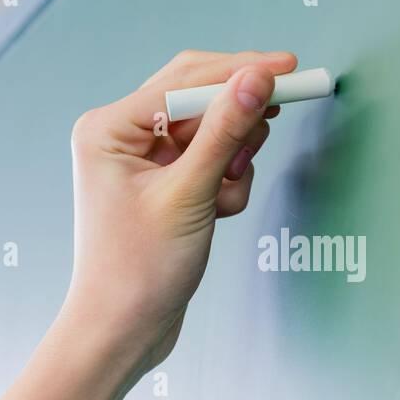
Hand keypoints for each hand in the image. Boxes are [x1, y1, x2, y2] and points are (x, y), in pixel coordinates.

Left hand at [62, 49, 295, 364]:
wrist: (123, 331)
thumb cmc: (139, 270)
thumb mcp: (191, 196)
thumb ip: (226, 132)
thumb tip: (258, 78)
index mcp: (109, 128)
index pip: (186, 80)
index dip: (241, 71)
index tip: (290, 68)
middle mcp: (121, 136)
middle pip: (197, 95)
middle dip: (237, 117)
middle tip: (283, 108)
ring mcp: (143, 161)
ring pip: (211, 131)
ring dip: (234, 157)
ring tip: (226, 195)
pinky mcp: (165, 184)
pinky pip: (211, 162)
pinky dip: (227, 183)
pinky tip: (219, 213)